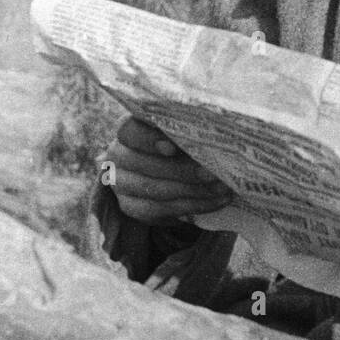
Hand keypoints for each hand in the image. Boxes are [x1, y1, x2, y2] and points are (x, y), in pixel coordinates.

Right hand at [105, 117, 232, 225]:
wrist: (161, 169)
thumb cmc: (177, 140)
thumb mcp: (178, 130)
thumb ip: (187, 129)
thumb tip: (218, 132)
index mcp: (127, 130)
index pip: (129, 130)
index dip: (149, 140)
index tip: (173, 148)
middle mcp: (117, 155)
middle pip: (144, 164)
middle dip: (182, 170)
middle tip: (213, 173)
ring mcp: (120, 183)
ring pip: (154, 189)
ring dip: (193, 191)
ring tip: (222, 188)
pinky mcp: (130, 206)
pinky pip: (161, 210)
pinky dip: (194, 206)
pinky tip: (217, 201)